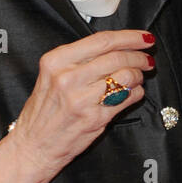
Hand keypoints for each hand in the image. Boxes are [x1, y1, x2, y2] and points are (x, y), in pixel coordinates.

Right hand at [8, 29, 154, 177]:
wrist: (34, 145)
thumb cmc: (44, 111)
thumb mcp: (52, 75)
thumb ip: (79, 60)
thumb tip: (116, 47)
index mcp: (56, 61)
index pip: (101, 41)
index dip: (129, 37)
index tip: (143, 37)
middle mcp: (67, 77)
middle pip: (117, 57)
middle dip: (139, 56)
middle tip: (147, 59)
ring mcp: (82, 98)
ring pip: (126, 76)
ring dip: (139, 75)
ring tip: (139, 77)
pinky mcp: (95, 117)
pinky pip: (127, 98)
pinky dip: (136, 93)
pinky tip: (133, 92)